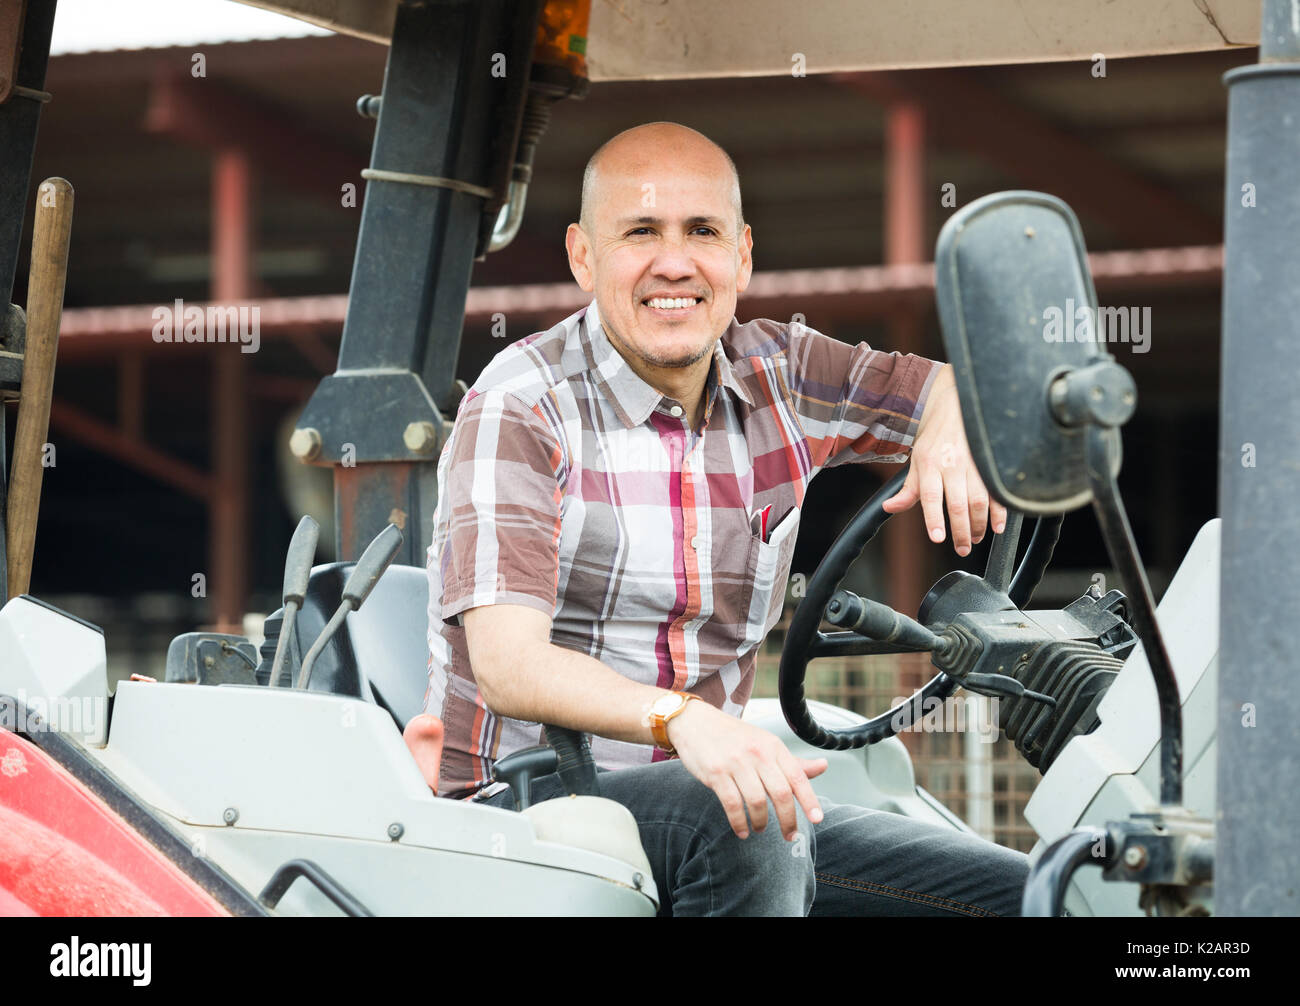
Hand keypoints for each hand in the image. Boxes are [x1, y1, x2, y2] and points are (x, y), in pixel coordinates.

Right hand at [664, 700, 826, 840]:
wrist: (695, 722)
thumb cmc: (734, 737)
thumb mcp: (766, 744)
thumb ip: (792, 762)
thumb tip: (823, 766)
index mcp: (773, 746)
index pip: (797, 776)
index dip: (809, 799)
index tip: (817, 819)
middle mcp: (757, 753)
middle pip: (780, 793)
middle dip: (787, 819)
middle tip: (789, 835)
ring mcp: (736, 763)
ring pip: (757, 801)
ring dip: (761, 822)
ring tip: (761, 829)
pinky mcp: (715, 773)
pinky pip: (732, 804)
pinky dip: (739, 822)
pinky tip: (742, 830)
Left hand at [882, 364, 1006, 555]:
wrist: (957, 406)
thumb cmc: (935, 438)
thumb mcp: (916, 461)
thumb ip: (908, 489)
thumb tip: (889, 509)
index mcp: (929, 464)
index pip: (929, 496)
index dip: (934, 518)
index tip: (938, 538)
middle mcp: (951, 464)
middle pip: (957, 504)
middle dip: (961, 531)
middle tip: (963, 549)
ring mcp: (973, 463)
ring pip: (978, 500)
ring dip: (980, 524)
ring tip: (976, 539)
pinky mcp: (990, 462)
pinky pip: (997, 491)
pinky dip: (1000, 511)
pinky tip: (998, 526)